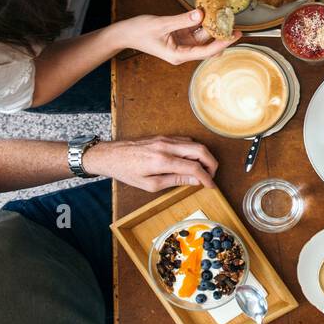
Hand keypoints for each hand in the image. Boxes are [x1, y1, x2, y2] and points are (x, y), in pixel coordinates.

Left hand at [83, 134, 218, 190]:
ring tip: (202, 171)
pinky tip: (190, 161)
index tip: (212, 186)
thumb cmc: (127, 172)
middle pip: (201, 150)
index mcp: (162, 161)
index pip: (194, 167)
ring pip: (195, 144)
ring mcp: (166, 139)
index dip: (207, 178)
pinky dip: (194, 151)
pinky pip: (186, 141)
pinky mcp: (164, 136)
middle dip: (212, 164)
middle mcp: (167, 146)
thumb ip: (175, 180)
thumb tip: (195, 180)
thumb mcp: (150, 185)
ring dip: (204, 157)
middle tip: (211, 176)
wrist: (111, 155)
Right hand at [120, 11, 241, 64]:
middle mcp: (183, 51)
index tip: (235, 35)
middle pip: (207, 45)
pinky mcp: (178, 36)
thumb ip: (182, 20)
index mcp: (179, 55)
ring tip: (223, 13)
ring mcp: (181, 44)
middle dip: (220, 34)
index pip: (207, 51)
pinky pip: (194, 29)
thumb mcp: (162, 24)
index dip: (223, 43)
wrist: (124, 34)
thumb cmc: (139, 32)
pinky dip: (200, 21)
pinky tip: (208, 11)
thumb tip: (201, 13)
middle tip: (233, 22)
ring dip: (211, 26)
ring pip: (202, 36)